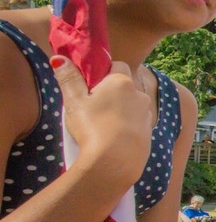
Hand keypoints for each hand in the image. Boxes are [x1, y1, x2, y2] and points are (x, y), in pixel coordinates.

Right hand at [54, 58, 152, 189]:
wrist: (114, 162)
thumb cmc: (92, 127)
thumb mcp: (74, 101)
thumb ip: (68, 78)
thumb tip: (60, 58)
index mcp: (122, 82)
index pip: (116, 65)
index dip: (103, 73)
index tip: (89, 87)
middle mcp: (140, 95)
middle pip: (125, 86)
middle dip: (111, 92)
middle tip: (92, 107)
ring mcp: (147, 115)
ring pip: (132, 105)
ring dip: (120, 110)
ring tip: (101, 125)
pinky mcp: (149, 133)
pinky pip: (136, 124)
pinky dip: (127, 126)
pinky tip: (112, 137)